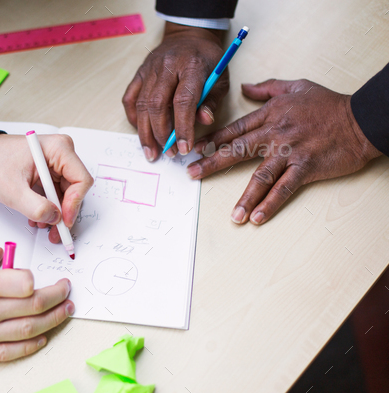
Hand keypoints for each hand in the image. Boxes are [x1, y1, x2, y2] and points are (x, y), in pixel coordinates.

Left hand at [0, 134, 92, 242]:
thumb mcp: (13, 191)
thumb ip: (36, 208)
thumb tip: (55, 219)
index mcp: (58, 149)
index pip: (81, 180)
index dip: (74, 204)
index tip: (64, 221)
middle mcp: (61, 152)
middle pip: (76, 188)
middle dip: (65, 212)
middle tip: (57, 232)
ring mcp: (56, 161)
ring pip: (67, 193)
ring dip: (56, 212)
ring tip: (43, 225)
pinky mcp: (49, 169)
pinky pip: (57, 191)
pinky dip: (50, 206)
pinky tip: (39, 216)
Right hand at [0, 249, 73, 364]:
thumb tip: (2, 255)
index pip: (24, 282)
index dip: (37, 279)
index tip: (40, 277)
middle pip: (33, 305)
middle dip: (58, 296)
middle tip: (67, 291)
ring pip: (29, 329)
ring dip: (54, 320)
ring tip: (66, 311)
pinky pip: (11, 352)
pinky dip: (31, 345)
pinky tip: (43, 337)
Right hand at [122, 22, 228, 159]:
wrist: (189, 35)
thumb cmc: (207, 60)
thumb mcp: (220, 79)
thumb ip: (212, 101)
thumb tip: (204, 121)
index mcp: (191, 66)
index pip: (183, 101)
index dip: (183, 127)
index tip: (185, 148)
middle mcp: (167, 66)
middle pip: (157, 105)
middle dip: (161, 134)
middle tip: (169, 153)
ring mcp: (150, 69)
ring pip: (142, 105)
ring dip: (145, 132)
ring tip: (152, 152)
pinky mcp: (139, 73)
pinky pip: (130, 98)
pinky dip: (133, 118)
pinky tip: (141, 131)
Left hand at [188, 79, 381, 224]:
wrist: (361, 118)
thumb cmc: (329, 103)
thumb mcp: (296, 86)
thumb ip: (267, 88)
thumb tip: (245, 87)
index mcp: (270, 115)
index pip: (235, 129)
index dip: (213, 140)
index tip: (196, 149)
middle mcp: (275, 133)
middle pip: (237, 150)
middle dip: (212, 163)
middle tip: (193, 174)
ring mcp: (290, 151)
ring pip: (260, 176)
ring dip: (245, 197)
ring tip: (233, 215)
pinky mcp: (306, 167)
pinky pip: (284, 188)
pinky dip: (270, 204)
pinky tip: (257, 218)